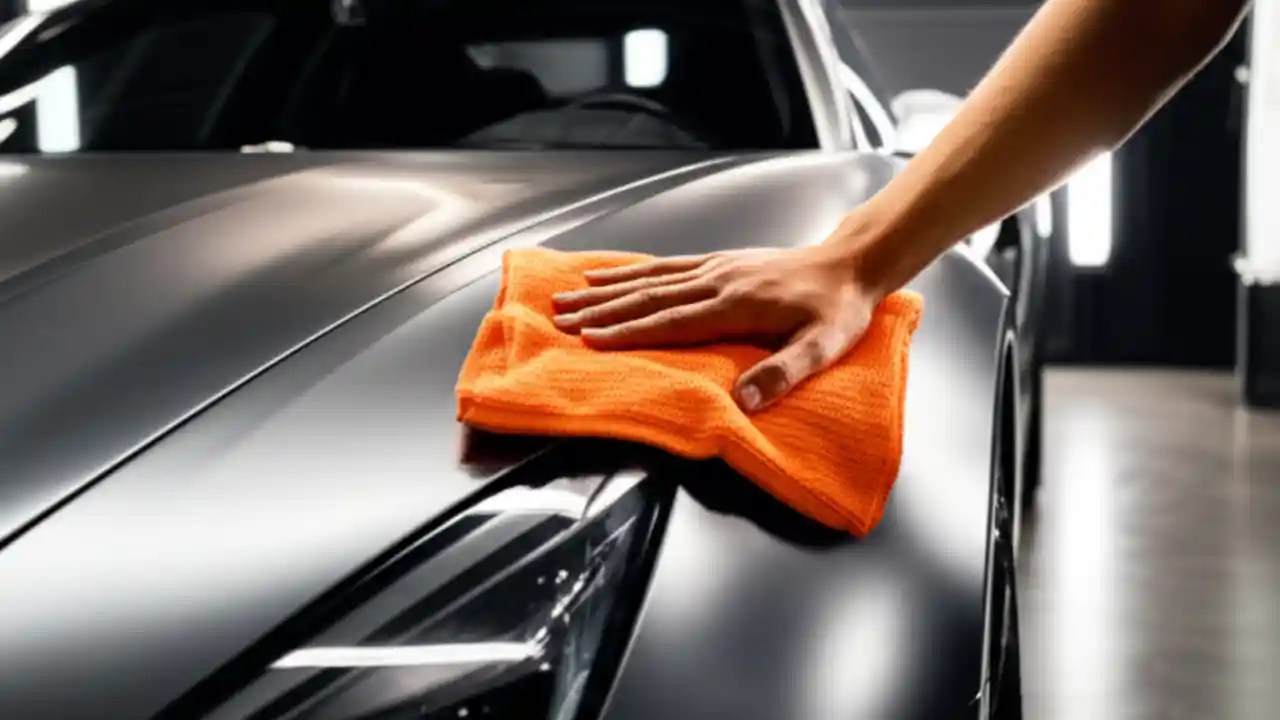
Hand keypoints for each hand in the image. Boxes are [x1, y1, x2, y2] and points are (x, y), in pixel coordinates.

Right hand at [551, 245, 881, 411]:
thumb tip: (742, 403)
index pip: (672, 322)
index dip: (629, 332)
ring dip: (606, 290)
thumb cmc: (838, 310)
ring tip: (568, 296)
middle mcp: (718, 281)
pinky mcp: (719, 262)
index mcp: (737, 305)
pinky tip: (609, 276)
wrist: (851, 263)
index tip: (590, 341)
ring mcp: (716, 268)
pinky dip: (631, 271)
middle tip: (559, 319)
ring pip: (650, 278)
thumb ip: (783, 374)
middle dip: (601, 310)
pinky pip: (666, 265)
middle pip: (649, 297)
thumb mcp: (823, 348)